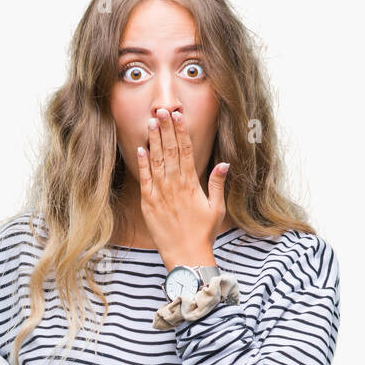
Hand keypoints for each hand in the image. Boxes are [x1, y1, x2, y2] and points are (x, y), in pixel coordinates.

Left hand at [137, 107, 229, 267]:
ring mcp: (160, 194)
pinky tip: (141, 149)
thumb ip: (217, 184)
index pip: (186, 151)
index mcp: (192, 184)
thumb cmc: (203, 233)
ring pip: (156, 161)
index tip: (178, 115)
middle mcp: (175, 185)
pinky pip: (145, 179)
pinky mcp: (148, 204)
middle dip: (166, 128)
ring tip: (151, 122)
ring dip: (154, 140)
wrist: (186, 255)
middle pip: (170, 150)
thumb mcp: (217, 208)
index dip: (182, 131)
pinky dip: (143, 163)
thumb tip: (224, 163)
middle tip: (162, 109)